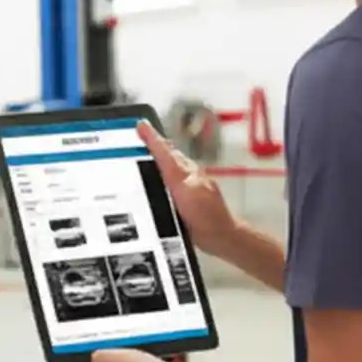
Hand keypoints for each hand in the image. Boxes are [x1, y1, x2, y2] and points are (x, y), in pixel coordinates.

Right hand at [137, 119, 241, 256]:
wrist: (221, 237)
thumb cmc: (207, 218)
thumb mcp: (186, 191)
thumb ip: (174, 172)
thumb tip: (163, 152)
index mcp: (184, 171)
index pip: (164, 150)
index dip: (151, 137)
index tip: (141, 125)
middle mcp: (188, 176)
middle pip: (169, 155)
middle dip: (155, 143)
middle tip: (143, 133)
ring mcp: (189, 187)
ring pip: (172, 167)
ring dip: (160, 158)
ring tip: (147, 151)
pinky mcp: (189, 200)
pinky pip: (174, 181)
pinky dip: (165, 175)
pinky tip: (160, 181)